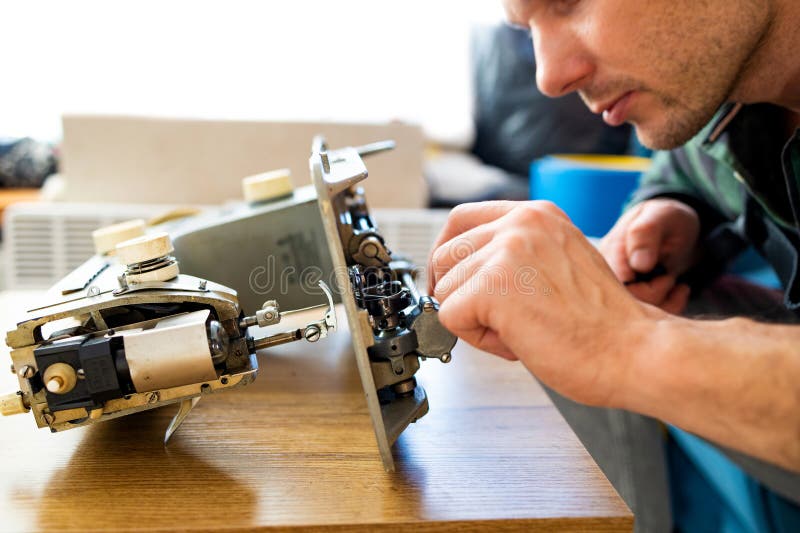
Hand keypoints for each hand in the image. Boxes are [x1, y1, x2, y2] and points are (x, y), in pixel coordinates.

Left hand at [428, 201, 662, 406]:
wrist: (635, 351)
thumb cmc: (602, 323)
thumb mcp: (558, 263)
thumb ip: (516, 256)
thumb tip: (465, 271)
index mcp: (536, 215)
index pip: (461, 219)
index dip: (447, 255)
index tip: (450, 281)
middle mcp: (520, 223)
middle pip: (445, 255)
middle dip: (455, 293)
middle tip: (489, 320)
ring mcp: (506, 251)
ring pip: (446, 290)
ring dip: (473, 320)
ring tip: (520, 331)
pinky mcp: (492, 287)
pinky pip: (450, 317)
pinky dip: (477, 340)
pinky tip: (516, 342)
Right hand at [599, 198, 699, 314]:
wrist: (677, 230)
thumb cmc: (666, 219)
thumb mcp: (660, 216)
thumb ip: (646, 233)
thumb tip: (637, 265)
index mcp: (608, 251)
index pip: (611, 284)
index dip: (639, 287)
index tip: (659, 272)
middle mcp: (608, 274)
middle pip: (622, 304)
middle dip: (654, 295)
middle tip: (668, 276)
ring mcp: (622, 289)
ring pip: (637, 314)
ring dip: (665, 302)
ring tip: (674, 280)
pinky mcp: (637, 301)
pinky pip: (650, 316)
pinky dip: (672, 306)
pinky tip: (680, 289)